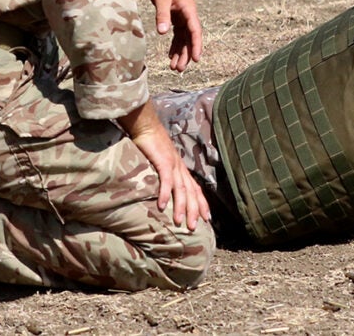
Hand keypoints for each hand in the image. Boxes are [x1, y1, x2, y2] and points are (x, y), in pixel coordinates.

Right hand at [123, 101, 210, 229]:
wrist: (147, 125)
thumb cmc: (152, 143)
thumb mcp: (162, 161)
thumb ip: (165, 174)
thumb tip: (164, 189)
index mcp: (181, 168)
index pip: (196, 188)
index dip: (202, 203)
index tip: (206, 219)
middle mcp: (180, 168)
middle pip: (191, 192)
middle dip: (194, 211)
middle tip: (194, 227)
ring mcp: (173, 164)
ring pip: (181, 189)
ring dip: (181, 207)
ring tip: (180, 222)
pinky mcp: (162, 161)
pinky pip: (166, 180)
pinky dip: (164, 193)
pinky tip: (162, 206)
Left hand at [144, 0, 202, 71]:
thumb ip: (162, 14)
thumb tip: (163, 33)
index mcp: (189, 8)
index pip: (195, 30)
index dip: (196, 45)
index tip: (196, 59)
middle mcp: (188, 13)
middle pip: (190, 37)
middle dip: (186, 54)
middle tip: (179, 69)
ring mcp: (182, 14)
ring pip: (184, 37)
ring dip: (180, 52)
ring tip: (174, 68)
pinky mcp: (174, 15)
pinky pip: (177, 33)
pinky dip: (174, 44)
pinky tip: (170, 55)